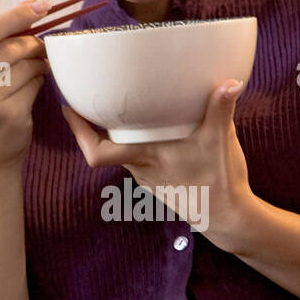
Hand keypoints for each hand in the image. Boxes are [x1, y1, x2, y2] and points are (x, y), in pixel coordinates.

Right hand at [0, 0, 49, 170]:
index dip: (16, 15)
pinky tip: (35, 86)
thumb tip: (29, 2)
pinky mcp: (8, 117)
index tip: (41, 5)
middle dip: (32, 42)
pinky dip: (40, 82)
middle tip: (43, 45)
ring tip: (38, 67)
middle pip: (8, 48)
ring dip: (39, 63)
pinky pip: (34, 86)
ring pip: (25, 66)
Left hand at [61, 79, 253, 242]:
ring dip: (111, 133)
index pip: (98, 153)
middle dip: (90, 125)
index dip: (78, 131)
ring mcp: (148, 176)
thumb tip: (231, 83)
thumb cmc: (218, 182)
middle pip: (102, 148)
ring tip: (111, 105)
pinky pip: (136, 158)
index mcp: (147, 158)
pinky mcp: (158, 179)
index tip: (69, 108)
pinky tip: (144, 126)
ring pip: (120, 152)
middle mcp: (141, 168)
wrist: (226, 216)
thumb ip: (221, 110)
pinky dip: (132, 141)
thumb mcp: (220, 142)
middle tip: (84, 97)